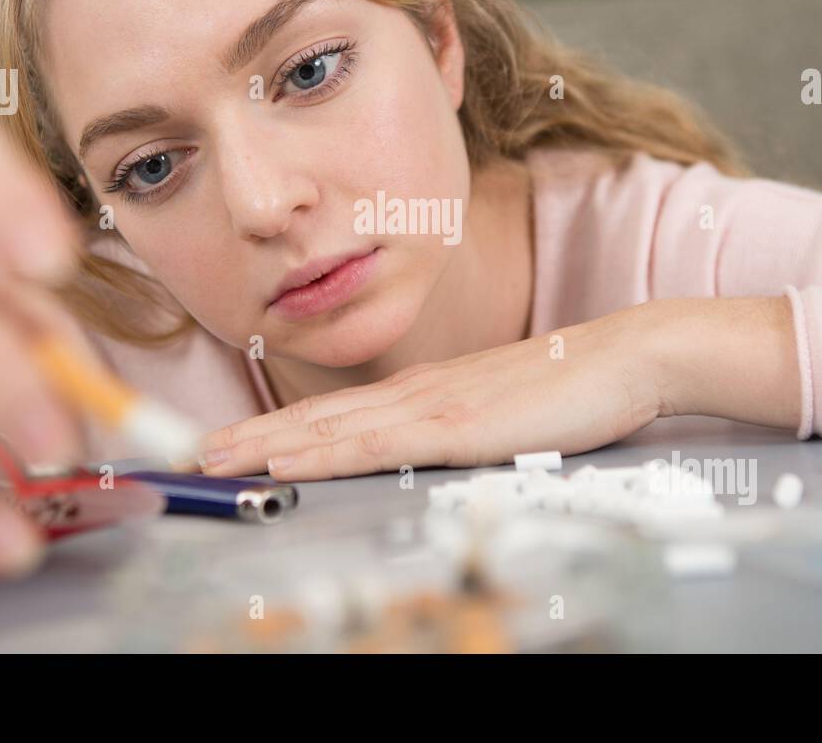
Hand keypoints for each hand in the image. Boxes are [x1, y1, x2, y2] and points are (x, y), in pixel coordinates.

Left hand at [198, 309, 663, 480]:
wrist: (626, 356)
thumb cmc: (571, 384)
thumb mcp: (501, 411)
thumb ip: (457, 426)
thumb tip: (425, 445)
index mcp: (425, 390)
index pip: (335, 413)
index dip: (278, 428)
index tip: (233, 441)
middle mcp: (416, 393)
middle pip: (317, 418)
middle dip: (251, 436)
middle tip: (194, 452)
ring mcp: (433, 406)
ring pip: (331, 429)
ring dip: (266, 445)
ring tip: (214, 458)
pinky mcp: (458, 426)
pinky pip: (374, 445)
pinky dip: (321, 454)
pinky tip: (285, 464)